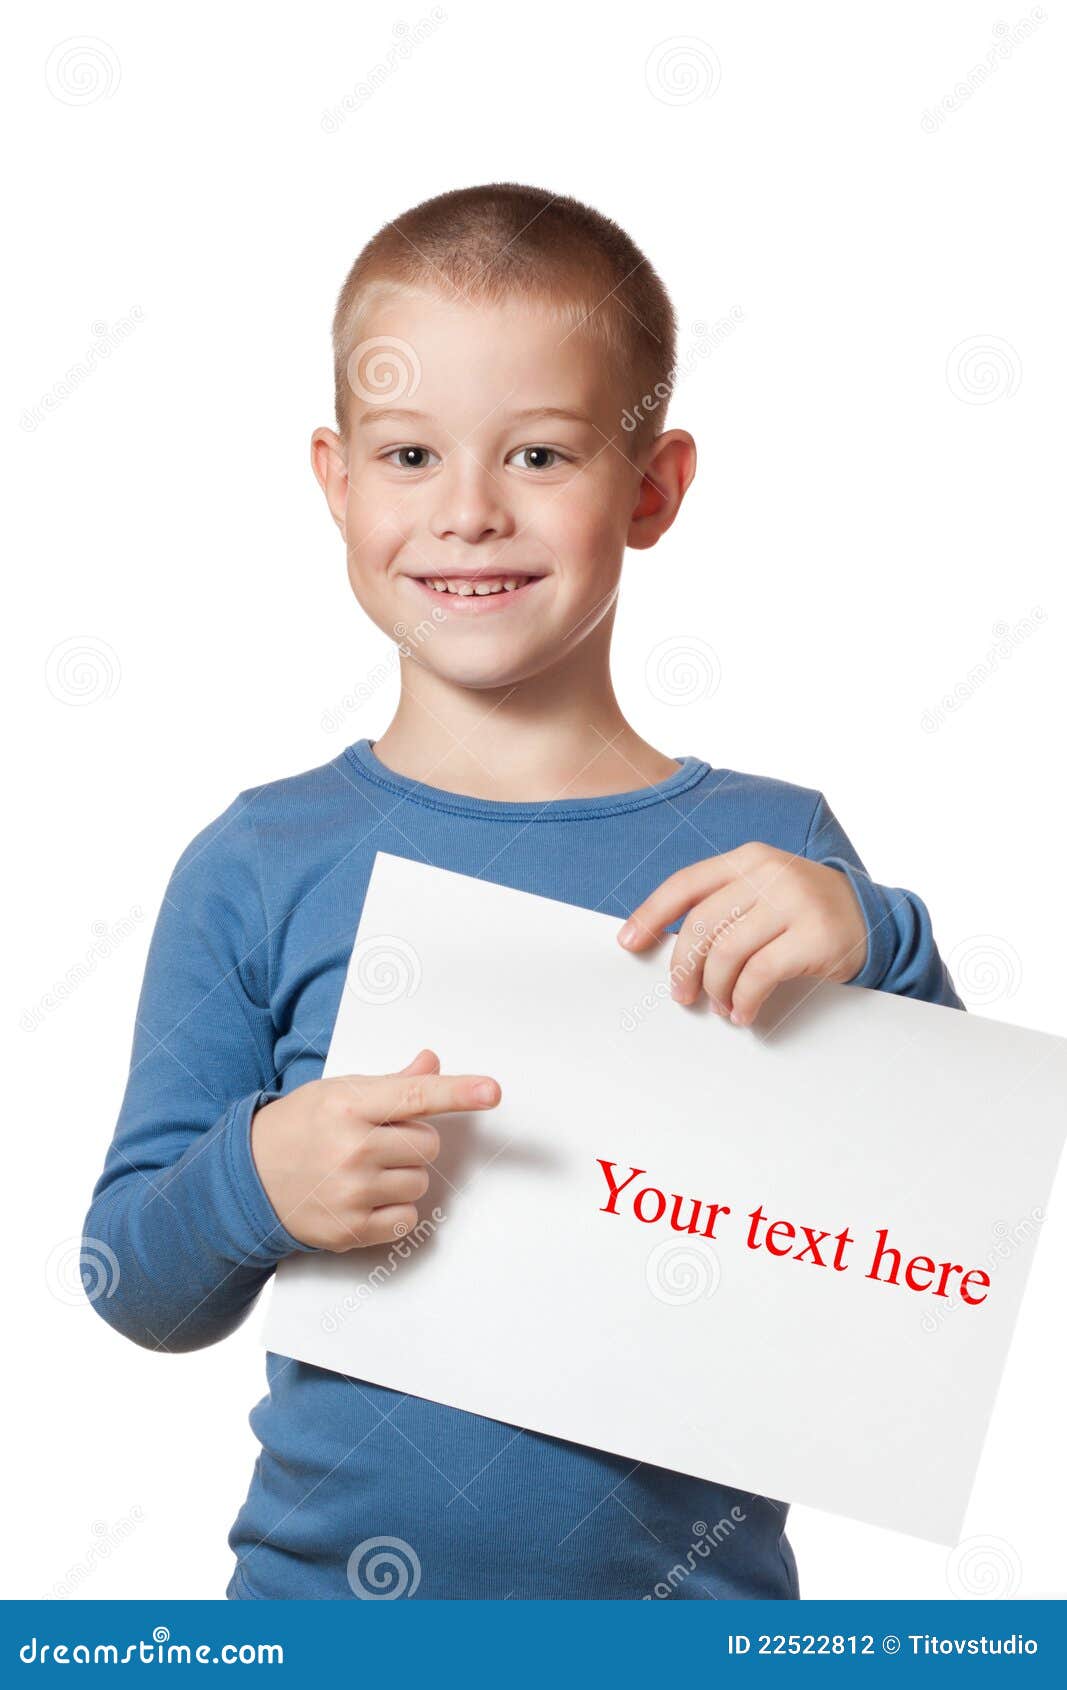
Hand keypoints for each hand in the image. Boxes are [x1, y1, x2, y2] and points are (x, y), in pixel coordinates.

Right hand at [250, 1049, 500, 1250]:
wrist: (248, 1177)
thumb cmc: (299, 1128)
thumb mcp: (338, 1093)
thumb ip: (392, 1084)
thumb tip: (432, 1063)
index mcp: (348, 1105)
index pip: (415, 1096)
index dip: (459, 1092)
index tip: (492, 1091)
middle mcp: (351, 1148)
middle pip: (428, 1144)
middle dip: (412, 1142)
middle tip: (375, 1141)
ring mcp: (351, 1192)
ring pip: (421, 1181)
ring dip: (404, 1176)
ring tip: (364, 1170)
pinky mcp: (351, 1229)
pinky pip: (407, 1217)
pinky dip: (395, 1209)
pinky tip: (365, 1197)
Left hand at [617, 843, 867, 1026]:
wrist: (873, 919)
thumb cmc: (804, 910)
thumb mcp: (765, 890)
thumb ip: (724, 905)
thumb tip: (669, 946)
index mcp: (749, 858)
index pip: (686, 883)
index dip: (651, 914)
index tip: (628, 943)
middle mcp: (770, 874)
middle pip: (701, 924)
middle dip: (683, 966)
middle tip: (682, 994)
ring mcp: (795, 903)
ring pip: (727, 953)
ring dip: (715, 989)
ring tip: (719, 1005)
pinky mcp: (815, 938)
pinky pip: (759, 976)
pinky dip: (743, 1001)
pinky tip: (743, 1012)